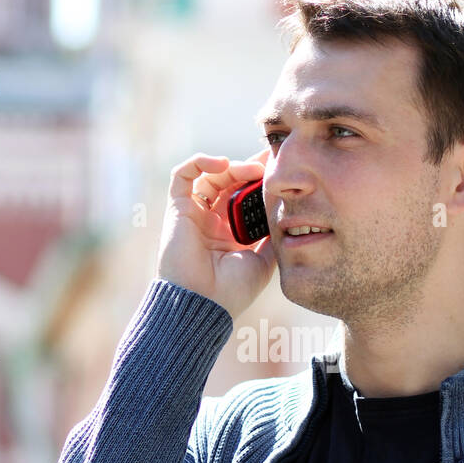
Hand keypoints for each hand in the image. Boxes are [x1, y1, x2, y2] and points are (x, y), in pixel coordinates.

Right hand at [156, 149, 275, 320]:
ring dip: (233, 167)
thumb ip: (272, 235)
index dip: (260, 181)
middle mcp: (212, 222)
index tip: (280, 167)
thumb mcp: (264, 260)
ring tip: (254, 170)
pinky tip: (222, 163)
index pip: (245, 197)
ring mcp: (194, 214)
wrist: (204, 304)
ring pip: (211, 176)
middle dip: (251, 168)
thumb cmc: (232, 290)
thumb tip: (286, 212)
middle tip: (272, 159)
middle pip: (230, 183)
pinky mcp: (177, 209)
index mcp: (231, 234)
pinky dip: (199, 162)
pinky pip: (182, 175)